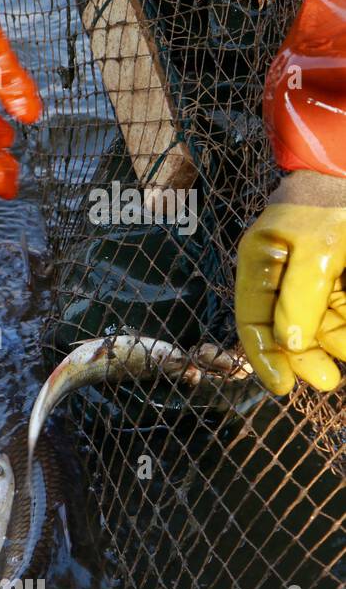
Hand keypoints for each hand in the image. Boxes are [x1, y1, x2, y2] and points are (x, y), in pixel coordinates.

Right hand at [235, 172, 345, 393]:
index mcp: (261, 263)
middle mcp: (284, 273)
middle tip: (329, 379)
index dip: (264, 356)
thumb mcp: (318, 249)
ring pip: (322, 322)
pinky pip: (340, 308)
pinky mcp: (341, 273)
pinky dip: (345, 320)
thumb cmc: (336, 202)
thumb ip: (299, 296)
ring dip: (335, 339)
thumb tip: (287, 344)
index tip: (284, 386)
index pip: (253, 320)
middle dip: (308, 354)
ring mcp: (317, 274)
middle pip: (288, 328)